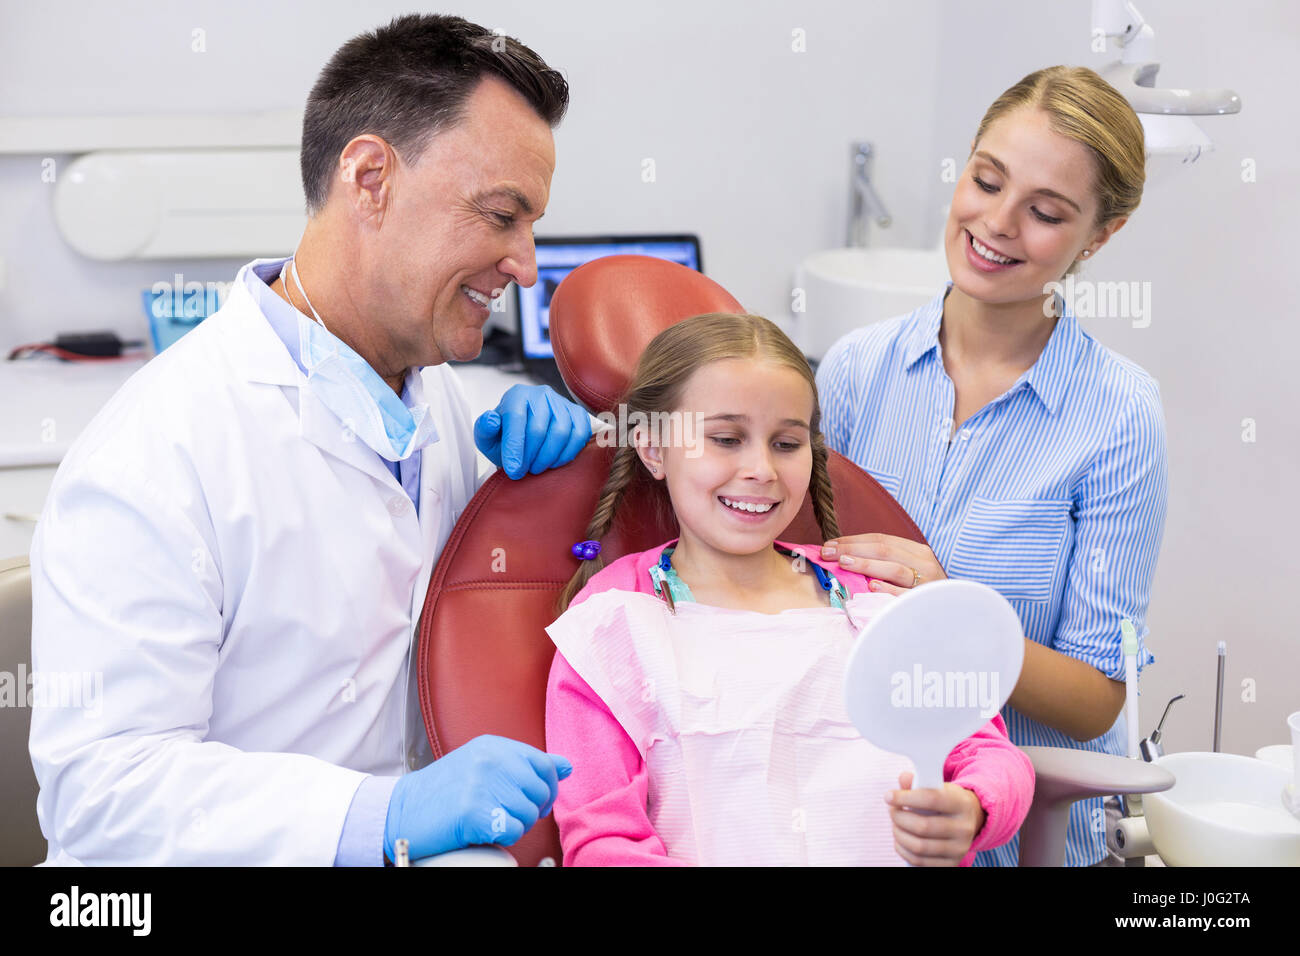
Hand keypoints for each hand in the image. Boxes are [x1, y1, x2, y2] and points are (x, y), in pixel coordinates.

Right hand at [384, 734, 572, 861]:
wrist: (402, 810)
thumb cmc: (444, 791)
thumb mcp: (484, 765)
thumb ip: (524, 764)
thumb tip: (566, 767)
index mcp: (495, 746)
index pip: (545, 765)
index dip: (547, 788)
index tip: (534, 800)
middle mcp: (491, 759)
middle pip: (541, 791)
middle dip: (531, 810)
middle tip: (505, 814)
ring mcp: (482, 784)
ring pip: (528, 814)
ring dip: (514, 824)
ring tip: (489, 820)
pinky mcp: (474, 811)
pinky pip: (513, 830)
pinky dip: (503, 836)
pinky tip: (483, 829)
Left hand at [473, 384, 591, 478]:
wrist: (526, 436)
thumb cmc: (505, 437)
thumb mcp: (487, 436)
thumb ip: (484, 429)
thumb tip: (492, 421)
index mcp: (517, 395)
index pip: (516, 419)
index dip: (514, 447)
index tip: (513, 470)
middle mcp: (541, 394)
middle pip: (538, 428)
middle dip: (530, 456)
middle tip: (523, 472)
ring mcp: (562, 402)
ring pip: (561, 432)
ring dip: (548, 457)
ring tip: (537, 467)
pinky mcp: (578, 414)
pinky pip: (579, 435)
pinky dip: (567, 454)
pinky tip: (554, 462)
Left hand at [821, 533, 946, 594]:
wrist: (956, 615)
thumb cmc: (925, 591)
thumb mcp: (911, 570)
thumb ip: (886, 562)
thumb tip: (846, 557)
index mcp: (918, 551)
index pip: (881, 539)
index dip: (853, 540)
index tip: (830, 544)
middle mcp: (924, 563)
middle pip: (884, 550)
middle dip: (852, 549)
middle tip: (828, 553)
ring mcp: (927, 583)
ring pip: (894, 569)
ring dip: (866, 564)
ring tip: (844, 563)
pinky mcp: (926, 602)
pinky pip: (905, 595)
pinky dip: (888, 590)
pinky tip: (871, 587)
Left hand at [886, 771, 985, 865]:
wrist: (969, 819)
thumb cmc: (946, 800)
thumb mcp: (937, 786)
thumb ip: (918, 781)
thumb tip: (903, 779)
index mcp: (961, 804)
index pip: (931, 799)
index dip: (905, 798)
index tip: (888, 796)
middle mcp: (964, 828)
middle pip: (923, 827)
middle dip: (899, 818)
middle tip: (892, 811)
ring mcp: (959, 849)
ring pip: (919, 846)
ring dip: (899, 835)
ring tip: (895, 825)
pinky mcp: (952, 863)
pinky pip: (919, 861)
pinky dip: (903, 850)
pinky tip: (901, 839)